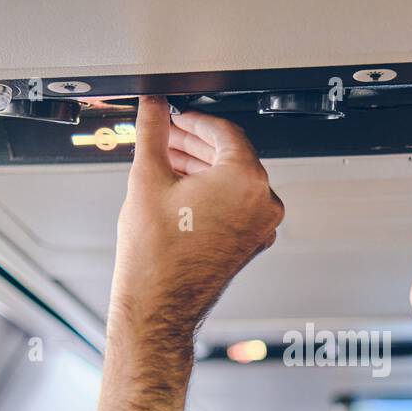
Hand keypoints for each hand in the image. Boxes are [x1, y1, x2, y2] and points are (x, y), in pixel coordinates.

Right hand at [110, 96, 283, 341]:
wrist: (158, 306)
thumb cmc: (156, 255)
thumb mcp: (147, 178)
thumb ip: (153, 131)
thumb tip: (153, 105)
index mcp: (246, 181)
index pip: (224, 132)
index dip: (194, 120)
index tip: (175, 117)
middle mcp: (263, 203)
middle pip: (231, 156)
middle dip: (195, 144)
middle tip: (166, 136)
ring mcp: (261, 226)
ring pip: (234, 181)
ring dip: (201, 167)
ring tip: (166, 161)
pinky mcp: (252, 243)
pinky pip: (236, 206)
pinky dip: (213, 193)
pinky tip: (181, 189)